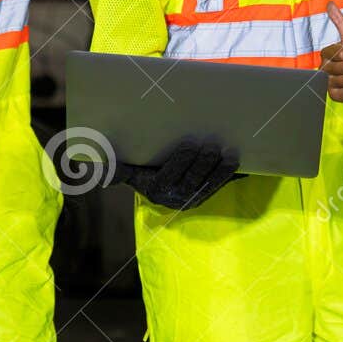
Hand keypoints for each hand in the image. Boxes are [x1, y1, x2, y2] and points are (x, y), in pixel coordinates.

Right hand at [114, 136, 239, 209]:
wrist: (158, 182)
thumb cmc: (143, 169)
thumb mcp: (128, 170)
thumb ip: (116, 169)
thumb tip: (98, 172)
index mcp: (155, 191)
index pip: (170, 175)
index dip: (181, 160)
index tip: (190, 142)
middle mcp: (176, 199)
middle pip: (192, 181)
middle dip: (204, 163)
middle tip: (212, 144)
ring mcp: (194, 199)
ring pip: (210, 185)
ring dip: (222, 171)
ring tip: (230, 154)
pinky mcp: (208, 195)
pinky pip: (221, 186)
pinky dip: (233, 176)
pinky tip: (245, 165)